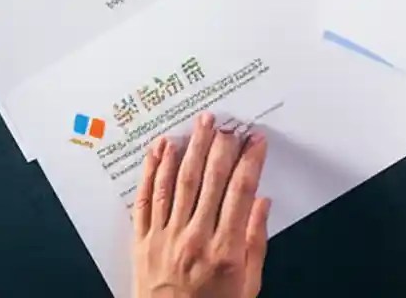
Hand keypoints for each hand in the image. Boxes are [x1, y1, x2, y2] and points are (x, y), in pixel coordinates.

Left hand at [132, 113, 270, 297]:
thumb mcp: (247, 285)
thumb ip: (255, 242)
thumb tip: (262, 203)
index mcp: (224, 250)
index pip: (240, 192)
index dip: (250, 161)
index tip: (256, 141)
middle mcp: (194, 239)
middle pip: (210, 180)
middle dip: (222, 146)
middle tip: (229, 124)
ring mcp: (165, 237)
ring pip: (179, 182)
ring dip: (191, 148)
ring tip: (200, 124)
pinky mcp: (142, 241)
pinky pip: (147, 198)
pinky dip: (153, 170)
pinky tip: (162, 149)